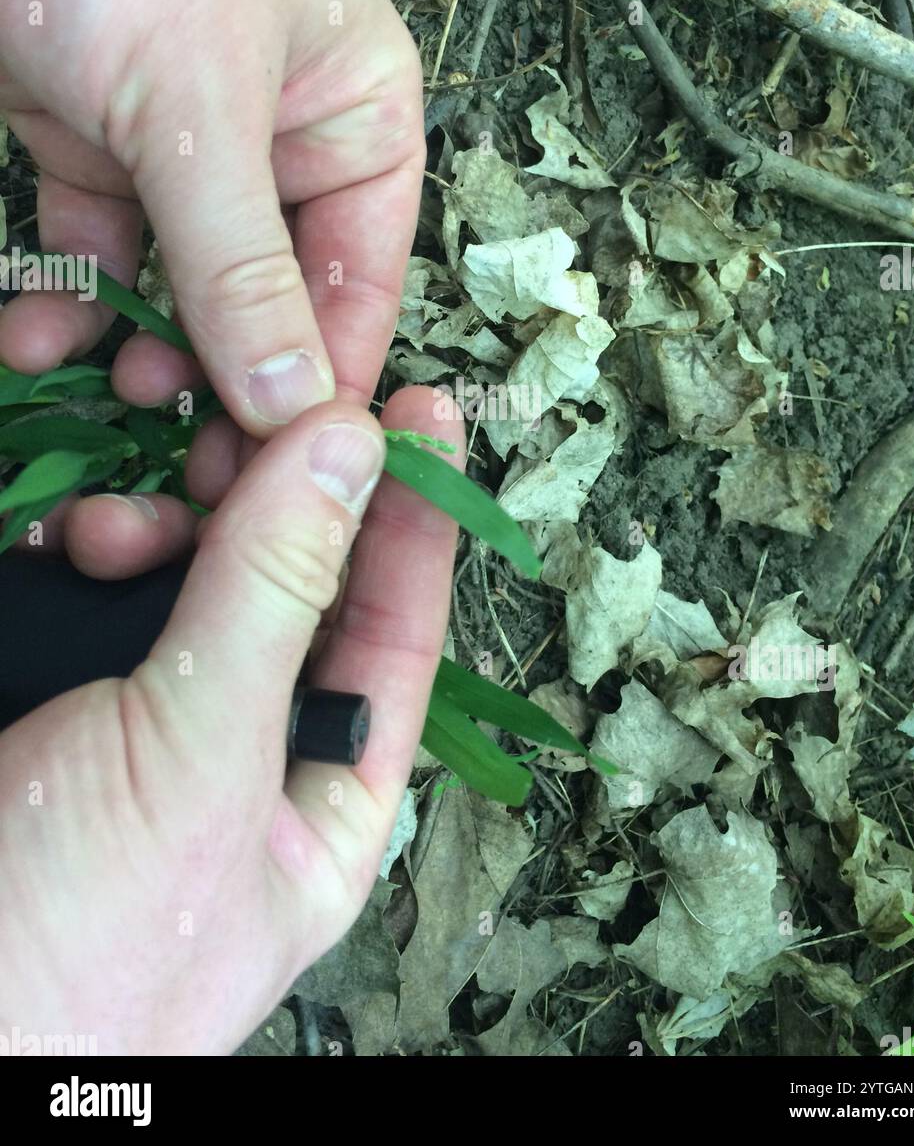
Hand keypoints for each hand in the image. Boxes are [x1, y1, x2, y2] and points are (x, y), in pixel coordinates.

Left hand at [0, 0, 422, 434]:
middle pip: (272, 298)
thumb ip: (244, 268)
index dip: (328, 377)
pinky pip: (97, 253)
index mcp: (356, 116)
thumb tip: (296, 406)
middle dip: (227, 379)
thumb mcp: (201, 106)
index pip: (363, 281)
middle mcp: (281, 140)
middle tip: (185, 465)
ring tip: (110, 398)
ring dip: (144, 353)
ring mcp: (184, 146)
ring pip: (180, 289)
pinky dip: (71, 303)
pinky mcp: (91, 143)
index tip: (285, 470)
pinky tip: (39, 341)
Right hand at [0, 388, 459, 1053]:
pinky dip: (82, 544)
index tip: (423, 411)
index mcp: (318, 800)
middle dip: (265, 501)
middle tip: (250, 410)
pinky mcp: (44, 684)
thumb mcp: (198, 764)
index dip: (413, 521)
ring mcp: (129, 717)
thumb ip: (273, 596)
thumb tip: (352, 449)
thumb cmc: (72, 950)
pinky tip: (65, 536)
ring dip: (160, 523)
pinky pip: (84, 583)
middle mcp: (234, 751)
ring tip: (116, 529)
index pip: (394, 634)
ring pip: (175, 574)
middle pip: (282, 586)